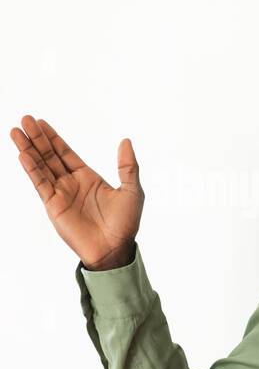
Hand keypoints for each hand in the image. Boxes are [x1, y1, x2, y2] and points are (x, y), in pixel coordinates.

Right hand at [10, 115, 143, 269]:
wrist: (114, 249)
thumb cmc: (126, 223)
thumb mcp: (132, 191)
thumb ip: (128, 166)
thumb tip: (126, 141)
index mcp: (89, 178)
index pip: (66, 153)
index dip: (53, 138)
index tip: (41, 122)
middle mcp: (72, 183)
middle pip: (50, 156)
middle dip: (37, 138)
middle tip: (25, 119)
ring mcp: (61, 194)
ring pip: (41, 166)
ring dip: (28, 149)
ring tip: (16, 131)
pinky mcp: (53, 206)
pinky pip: (40, 183)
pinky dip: (32, 169)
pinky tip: (23, 154)